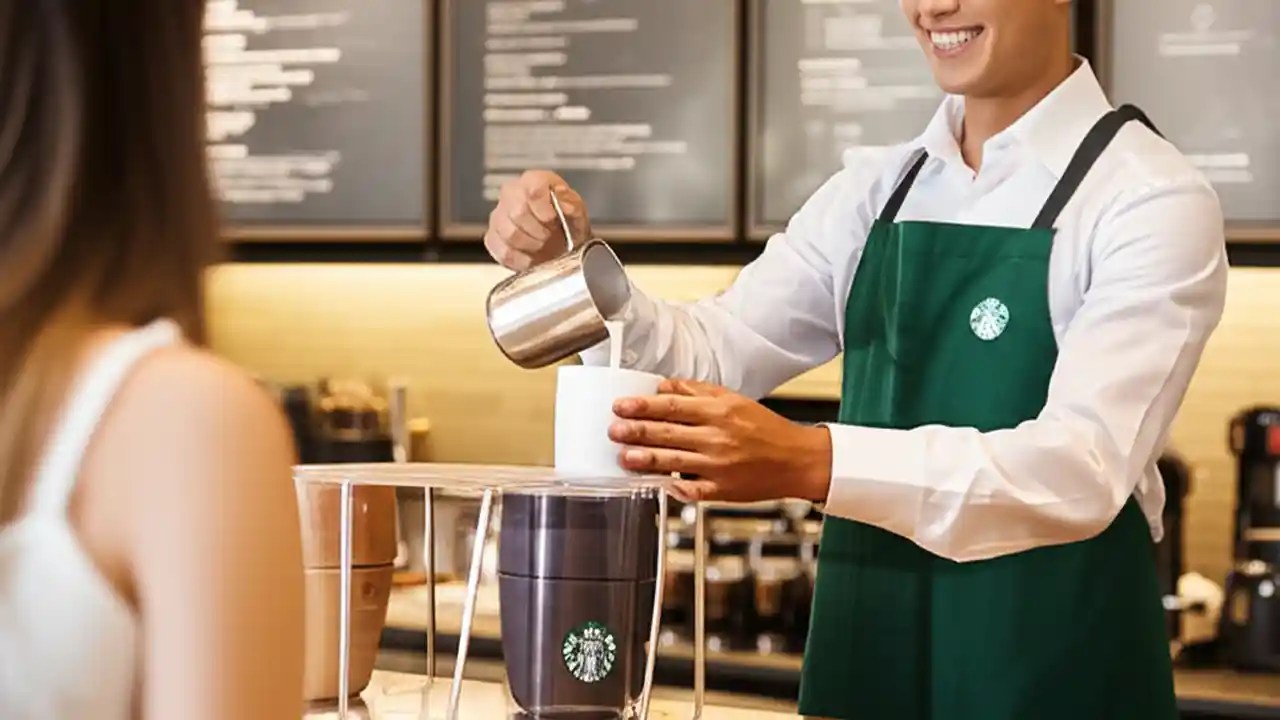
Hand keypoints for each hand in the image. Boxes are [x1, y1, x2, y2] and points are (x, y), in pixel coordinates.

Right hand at [484, 170, 591, 270]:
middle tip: (549, 235)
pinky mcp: (492, 239)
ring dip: (531, 244)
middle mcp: (511, 193)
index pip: (533, 188)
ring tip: (542, 244)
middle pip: (518, 212)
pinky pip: (503, 252)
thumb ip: (572, 203)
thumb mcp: (577, 211)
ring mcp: (498, 216)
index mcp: (533, 180)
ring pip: (510, 233)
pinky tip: (532, 257)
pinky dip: (522, 259)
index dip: (543, 208)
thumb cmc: (567, 223)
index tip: (552, 219)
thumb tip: (564, 201)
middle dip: (539, 230)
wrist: (560, 243)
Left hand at [609, 379, 832, 503]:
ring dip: (647, 460)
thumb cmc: (765, 429)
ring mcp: (719, 466)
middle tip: (614, 430)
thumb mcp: (733, 400)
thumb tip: (663, 387)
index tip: (621, 405)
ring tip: (624, 457)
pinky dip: (677, 489)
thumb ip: (697, 392)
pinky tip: (659, 485)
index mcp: (719, 411)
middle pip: (669, 433)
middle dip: (638, 431)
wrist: (796, 459)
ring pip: (675, 462)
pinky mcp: (723, 490)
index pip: (673, 406)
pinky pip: (694, 490)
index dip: (644, 406)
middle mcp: (718, 437)